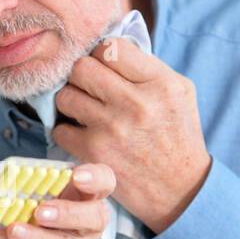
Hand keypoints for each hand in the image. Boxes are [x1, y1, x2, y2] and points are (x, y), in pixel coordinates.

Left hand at [0, 163, 114, 238]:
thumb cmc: (8, 228)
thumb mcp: (7, 204)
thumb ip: (13, 190)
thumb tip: (9, 180)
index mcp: (78, 199)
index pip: (103, 183)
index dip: (97, 178)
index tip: (76, 176)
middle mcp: (85, 228)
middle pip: (97, 217)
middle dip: (69, 212)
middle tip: (40, 211)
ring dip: (36, 237)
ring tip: (12, 230)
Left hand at [52, 39, 211, 233]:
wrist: (179, 191)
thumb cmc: (176, 137)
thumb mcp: (180, 94)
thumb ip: (148, 68)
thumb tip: (107, 48)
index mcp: (161, 83)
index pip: (111, 47)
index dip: (102, 55)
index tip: (105, 68)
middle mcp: (137, 102)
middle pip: (82, 67)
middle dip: (82, 76)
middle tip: (89, 88)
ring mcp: (113, 127)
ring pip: (66, 95)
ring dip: (71, 102)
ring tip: (84, 110)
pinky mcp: (94, 152)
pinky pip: (60, 129)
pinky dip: (67, 132)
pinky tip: (81, 135)